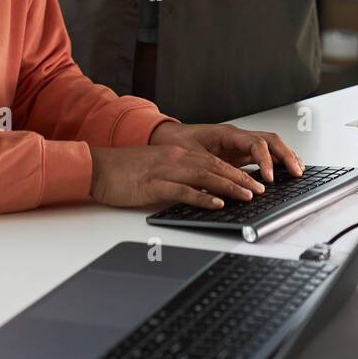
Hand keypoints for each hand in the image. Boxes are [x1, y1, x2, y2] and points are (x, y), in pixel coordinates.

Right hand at [88, 141, 268, 209]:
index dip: (235, 171)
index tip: (253, 181)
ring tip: (247, 196)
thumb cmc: (124, 172)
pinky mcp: (154, 185)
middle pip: (214, 167)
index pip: (213, 162)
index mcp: (176, 155)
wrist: (97, 168)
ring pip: (205, 176)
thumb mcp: (156, 170)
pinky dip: (203, 197)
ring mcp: (165, 171)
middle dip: (240, 178)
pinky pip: (183, 191)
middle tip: (260, 189)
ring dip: (229, 186)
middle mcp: (175, 159)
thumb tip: (199, 190)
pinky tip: (217, 203)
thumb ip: (177, 176)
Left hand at [149, 121, 304, 183]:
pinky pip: (262, 154)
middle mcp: (236, 137)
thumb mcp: (190, 157)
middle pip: (270, 140)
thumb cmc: (175, 143)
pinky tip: (285, 170)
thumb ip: (210, 169)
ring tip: (298, 171)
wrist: (164, 137)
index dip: (266, 161)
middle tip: (297, 173)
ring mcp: (239, 144)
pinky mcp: (238, 153)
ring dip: (285, 156)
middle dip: (286, 155)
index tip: (269, 179)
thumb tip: (228, 186)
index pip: (256, 143)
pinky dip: (276, 161)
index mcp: (227, 134)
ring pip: (269, 145)